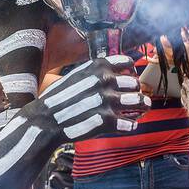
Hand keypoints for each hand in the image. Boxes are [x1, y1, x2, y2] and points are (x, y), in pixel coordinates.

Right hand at [34, 54, 148, 140]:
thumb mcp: (75, 76)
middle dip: (136, 91)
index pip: (127, 62)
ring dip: (143, 106)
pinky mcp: (107, 121)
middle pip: (135, 83)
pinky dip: (131, 126)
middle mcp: (105, 80)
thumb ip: (93, 73)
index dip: (132, 71)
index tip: (131, 78)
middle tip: (136, 99)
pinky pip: (131, 124)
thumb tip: (110, 72)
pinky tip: (128, 126)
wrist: (44, 121)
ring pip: (140, 101)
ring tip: (143, 110)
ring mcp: (107, 101)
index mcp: (97, 67)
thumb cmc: (57, 99)